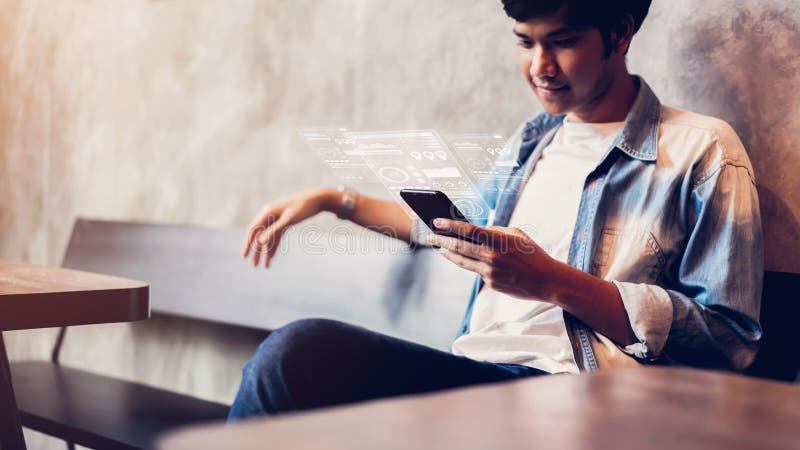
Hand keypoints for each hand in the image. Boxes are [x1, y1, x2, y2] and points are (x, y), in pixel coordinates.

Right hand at [242, 189, 334, 267]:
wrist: (318, 199)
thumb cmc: (303, 207)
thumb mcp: (288, 220)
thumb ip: (274, 231)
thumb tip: (260, 242)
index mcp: (267, 212)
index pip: (253, 230)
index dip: (247, 244)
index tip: (244, 256)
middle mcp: (269, 215)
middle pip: (260, 235)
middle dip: (257, 251)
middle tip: (254, 265)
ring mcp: (277, 218)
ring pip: (268, 238)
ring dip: (266, 251)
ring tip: (265, 266)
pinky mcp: (285, 221)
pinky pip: (277, 236)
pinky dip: (275, 246)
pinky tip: (272, 258)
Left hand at [426, 218, 558, 299]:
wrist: (547, 281)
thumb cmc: (532, 253)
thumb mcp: (516, 235)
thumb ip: (495, 232)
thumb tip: (475, 232)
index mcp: (498, 241)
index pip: (468, 230)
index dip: (449, 225)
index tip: (436, 221)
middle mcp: (491, 257)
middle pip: (459, 247)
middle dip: (441, 241)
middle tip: (429, 236)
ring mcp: (490, 272)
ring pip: (462, 261)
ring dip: (448, 254)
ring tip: (440, 249)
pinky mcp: (491, 284)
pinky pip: (477, 271)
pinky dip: (472, 264)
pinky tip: (465, 259)